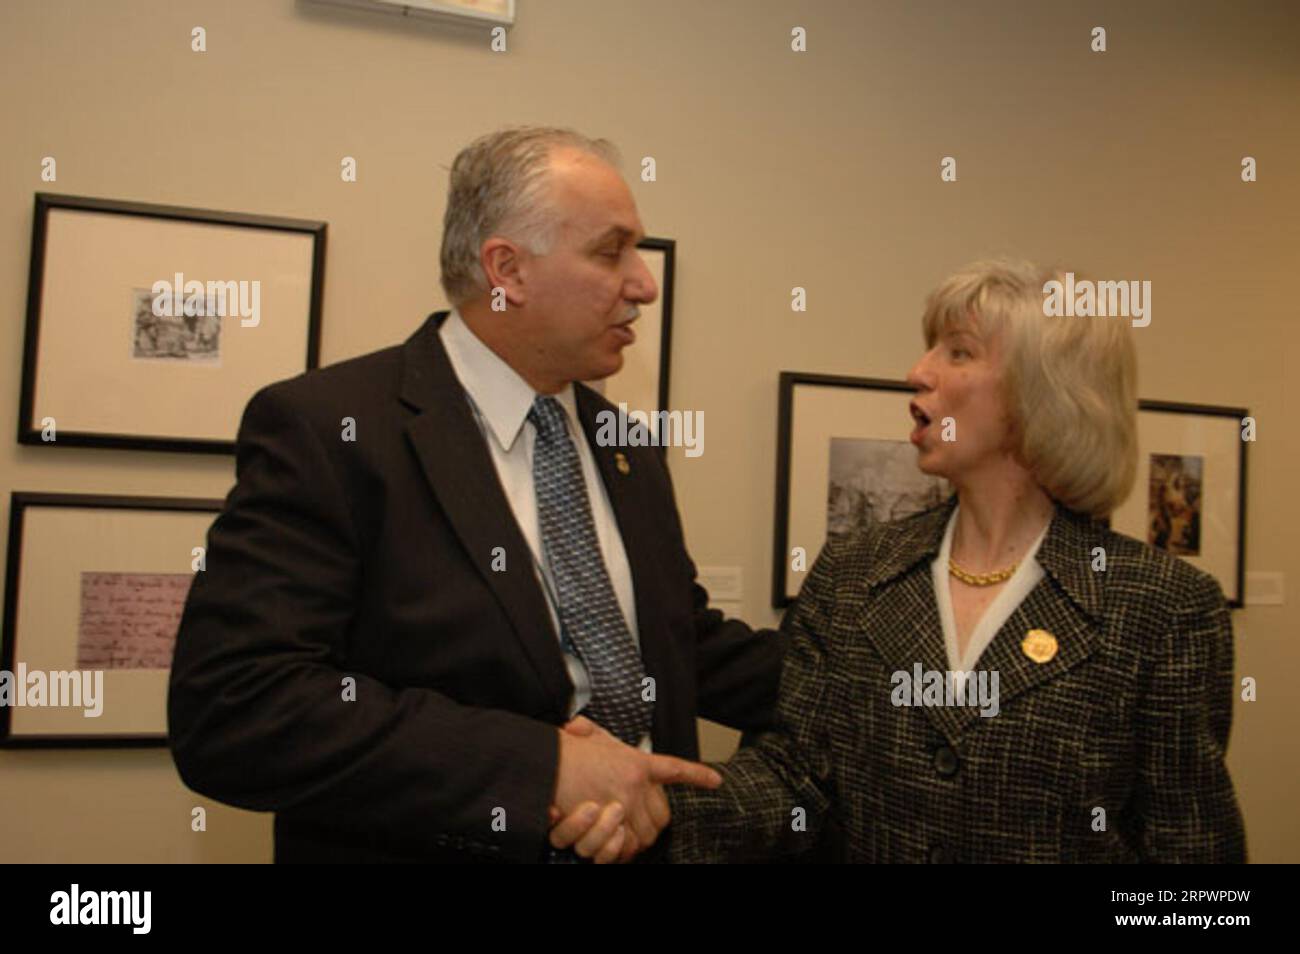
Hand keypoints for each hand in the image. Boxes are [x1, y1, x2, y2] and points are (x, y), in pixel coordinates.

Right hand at [549, 716, 720, 861]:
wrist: (544, 765)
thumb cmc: (561, 752)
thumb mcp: (582, 734)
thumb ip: (590, 733)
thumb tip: (578, 728)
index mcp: (635, 762)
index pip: (673, 770)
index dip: (696, 776)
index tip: (715, 780)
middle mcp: (635, 786)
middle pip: (662, 816)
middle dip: (653, 826)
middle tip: (639, 826)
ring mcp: (624, 806)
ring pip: (645, 836)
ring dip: (635, 841)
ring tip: (622, 837)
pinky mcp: (608, 824)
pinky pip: (624, 847)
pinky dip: (619, 851)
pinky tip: (613, 845)